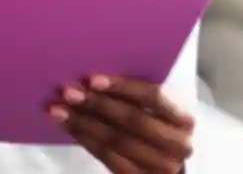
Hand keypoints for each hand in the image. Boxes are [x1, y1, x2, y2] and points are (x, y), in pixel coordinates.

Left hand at [49, 75, 194, 173]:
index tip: (93, 79)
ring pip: (116, 140)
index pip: (153, 97)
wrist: (164, 166)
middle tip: (68, 92)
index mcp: (184, 121)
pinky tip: (68, 126)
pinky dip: (84, 139)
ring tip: (58, 109)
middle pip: (132, 120)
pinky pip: (107, 157)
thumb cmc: (156, 128)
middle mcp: (177, 145)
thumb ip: (138, 99)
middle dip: (97, 104)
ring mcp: (159, 167)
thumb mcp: (157, 112)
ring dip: (83, 123)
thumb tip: (95, 78)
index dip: (123, 87)